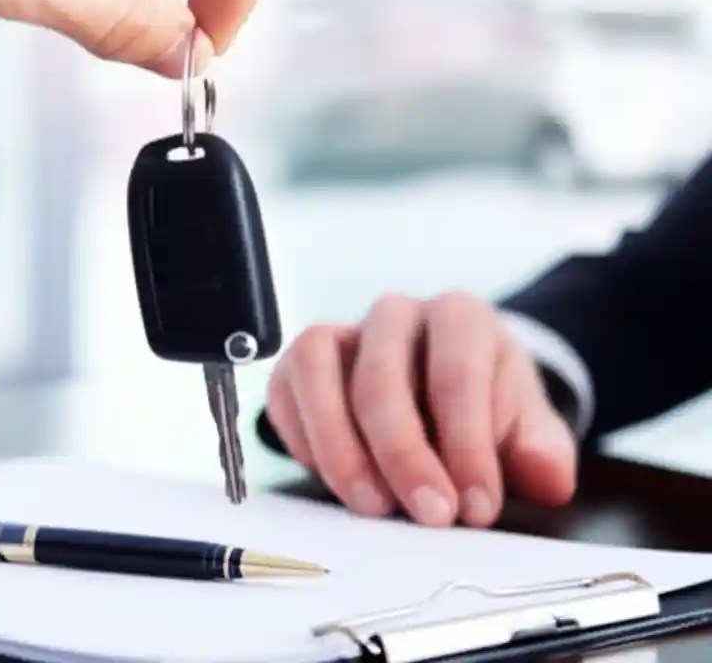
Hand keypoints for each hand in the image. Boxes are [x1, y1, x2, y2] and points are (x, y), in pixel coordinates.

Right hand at [266, 292, 577, 527]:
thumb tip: (545, 474)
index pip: (457, 373)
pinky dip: (304, 441)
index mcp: (458, 316)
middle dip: (404, 455)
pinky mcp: (299, 362)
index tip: (477, 507)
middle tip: (429, 515)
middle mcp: (395, 315)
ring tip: (371, 505)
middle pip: (382, 377)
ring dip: (340, 447)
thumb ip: (542, 450)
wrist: (445, 388)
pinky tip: (336, 482)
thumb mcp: (529, 426)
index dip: (466, 445)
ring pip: (317, 372)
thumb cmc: (483, 406)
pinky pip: (285, 392)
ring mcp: (341, 333)